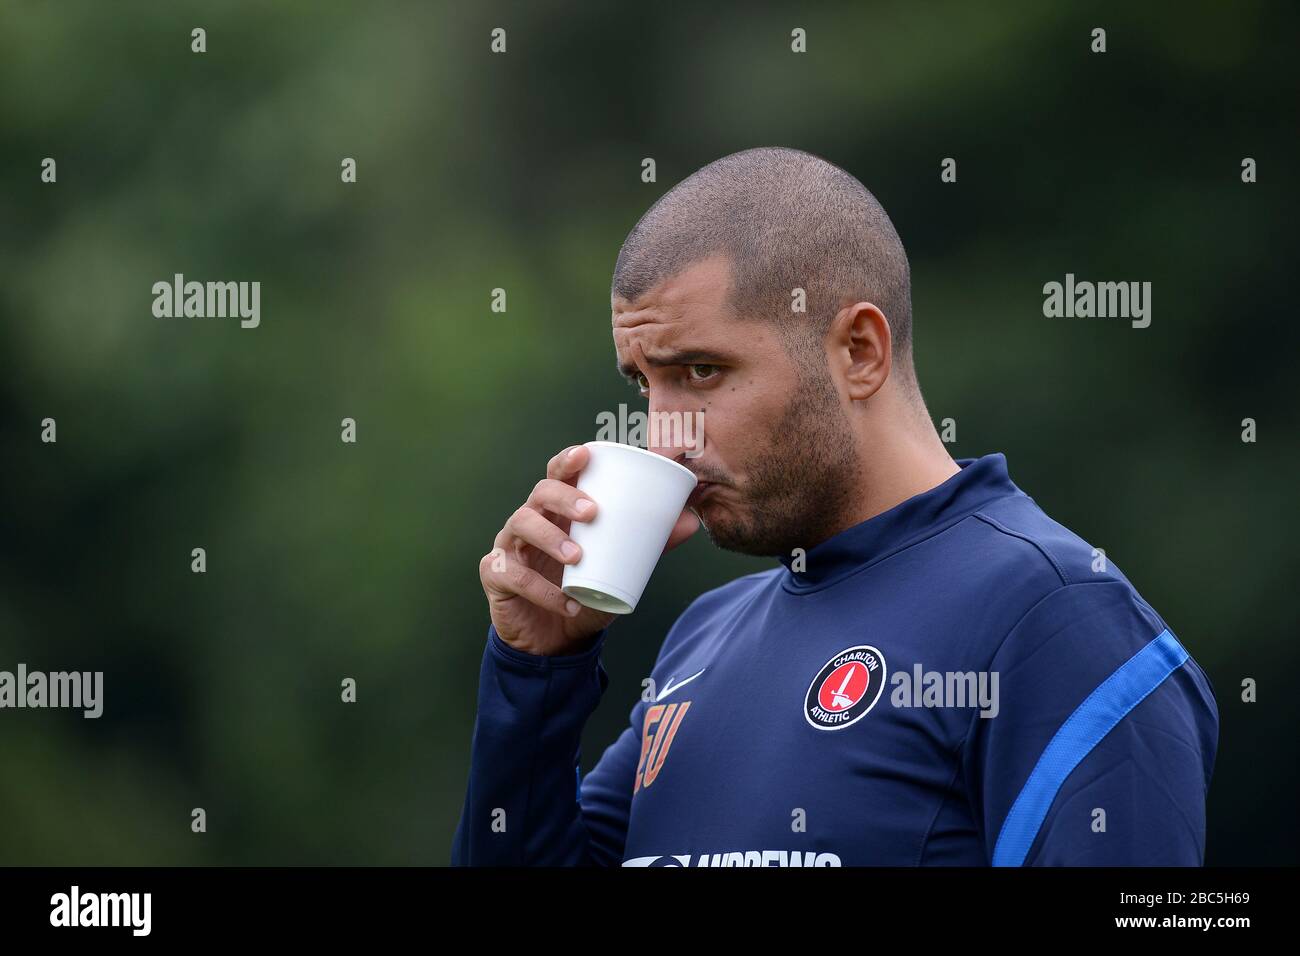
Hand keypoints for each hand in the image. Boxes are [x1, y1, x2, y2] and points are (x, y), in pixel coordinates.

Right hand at [479, 444, 699, 655]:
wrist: (555, 641)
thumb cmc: (584, 592)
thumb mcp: (619, 568)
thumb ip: (649, 545)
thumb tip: (690, 521)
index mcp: (558, 510)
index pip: (558, 473)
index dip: (568, 459)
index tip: (586, 454)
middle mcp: (531, 519)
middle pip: (540, 493)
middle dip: (565, 496)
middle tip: (592, 513)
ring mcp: (509, 545)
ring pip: (521, 525)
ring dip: (550, 538)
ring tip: (578, 557)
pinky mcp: (496, 574)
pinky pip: (513, 574)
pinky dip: (541, 589)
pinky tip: (566, 602)